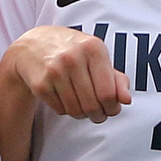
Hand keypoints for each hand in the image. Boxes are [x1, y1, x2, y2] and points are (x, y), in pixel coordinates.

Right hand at [3, 26, 130, 122]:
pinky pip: (60, 110)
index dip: (113, 108)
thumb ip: (117, 79)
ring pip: (76, 110)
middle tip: (98, 115)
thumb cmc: (73, 51)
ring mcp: (54, 70)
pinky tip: (66, 99)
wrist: (33, 44)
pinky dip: (66, 110)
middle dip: (98, 115)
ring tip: (82, 107)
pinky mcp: (40, 83)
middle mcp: (73, 57)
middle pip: (92, 105)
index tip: (112, 110)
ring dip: (82, 115)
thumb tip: (126, 100)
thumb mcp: (97, 57)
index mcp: (93, 48)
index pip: (108, 93)